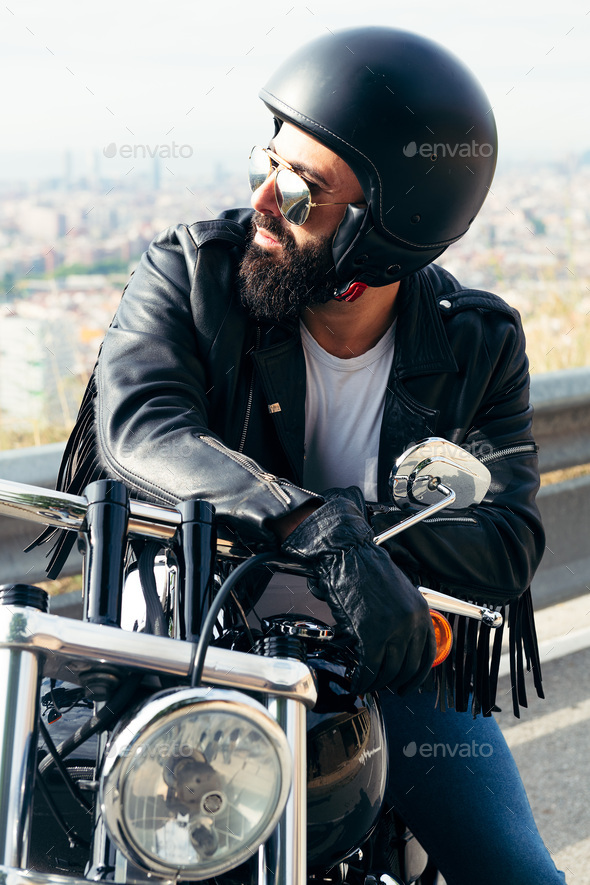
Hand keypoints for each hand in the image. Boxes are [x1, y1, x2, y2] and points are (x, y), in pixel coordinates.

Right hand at [281, 491, 435, 694]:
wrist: (348, 555)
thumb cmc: (367, 569)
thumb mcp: (398, 593)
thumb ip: (403, 619)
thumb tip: (398, 647)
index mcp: (420, 612)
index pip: (426, 655)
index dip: (417, 676)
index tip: (408, 684)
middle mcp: (411, 622)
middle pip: (407, 667)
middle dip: (395, 682)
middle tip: (385, 687)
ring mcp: (393, 630)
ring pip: (388, 671)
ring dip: (376, 683)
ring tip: (366, 684)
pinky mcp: (372, 635)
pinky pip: (369, 668)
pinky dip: (362, 680)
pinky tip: (356, 682)